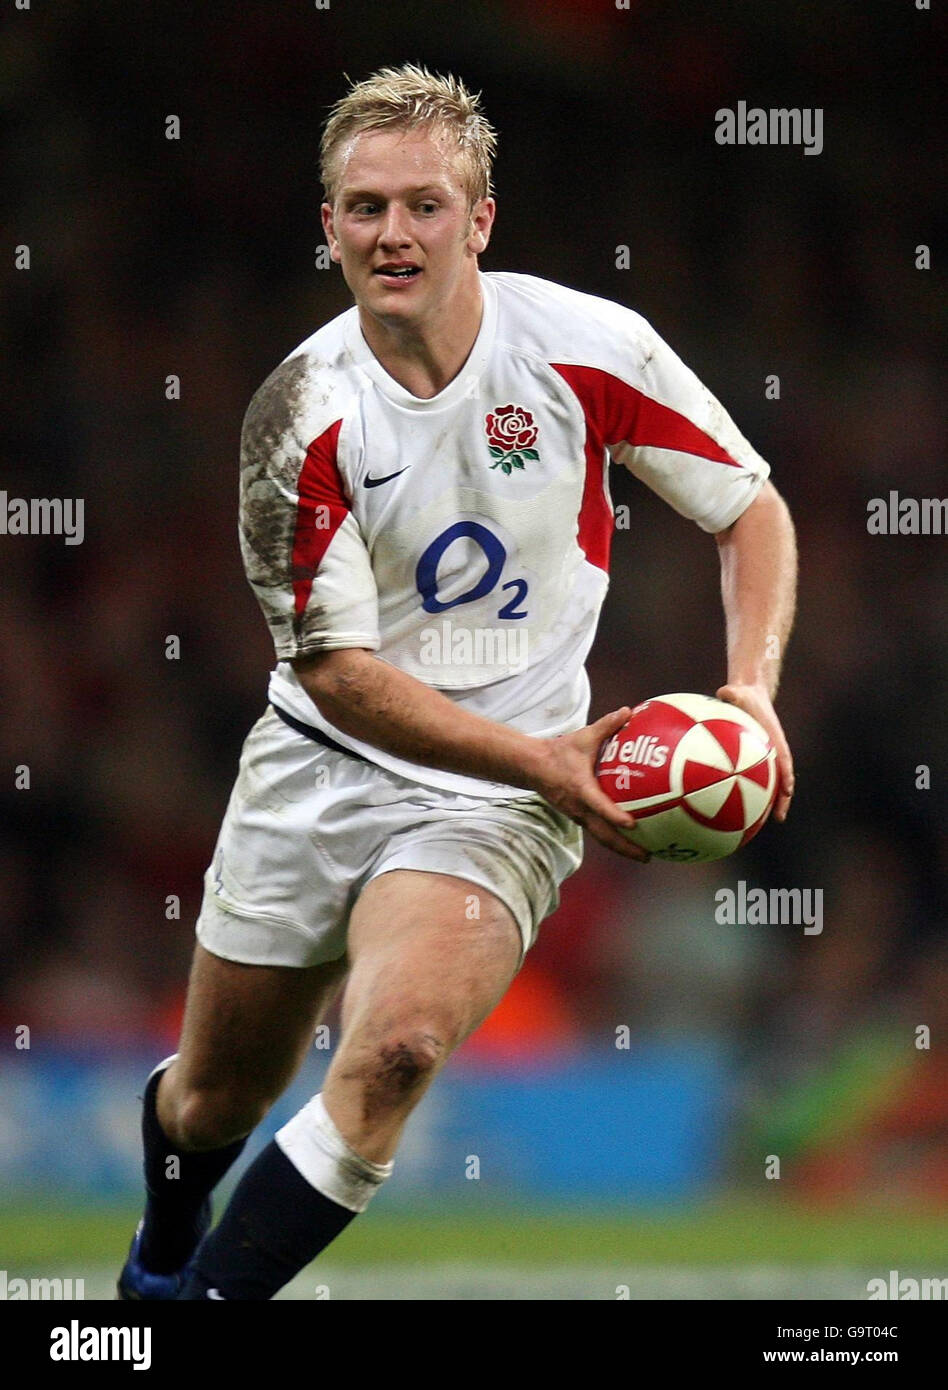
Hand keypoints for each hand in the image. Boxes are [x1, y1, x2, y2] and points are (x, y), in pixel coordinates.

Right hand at [532, 708, 650, 861]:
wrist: (532, 766)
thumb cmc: (559, 751)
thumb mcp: (583, 737)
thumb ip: (606, 725)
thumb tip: (627, 711)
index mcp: (581, 789)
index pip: (599, 806)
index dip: (615, 816)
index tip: (632, 824)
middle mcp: (579, 808)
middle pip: (604, 835)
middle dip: (625, 847)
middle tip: (647, 856)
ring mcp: (577, 815)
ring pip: (601, 838)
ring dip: (621, 848)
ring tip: (644, 855)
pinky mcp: (577, 817)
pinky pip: (598, 832)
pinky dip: (613, 839)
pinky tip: (630, 841)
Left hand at [716, 682, 793, 821]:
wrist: (749, 695)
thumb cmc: (743, 695)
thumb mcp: (737, 691)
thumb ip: (732, 693)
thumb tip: (722, 692)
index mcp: (773, 738)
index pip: (784, 759)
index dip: (786, 776)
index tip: (787, 791)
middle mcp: (773, 751)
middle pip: (781, 779)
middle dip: (782, 799)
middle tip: (779, 817)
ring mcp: (765, 757)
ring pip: (770, 784)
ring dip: (769, 802)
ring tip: (761, 823)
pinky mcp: (755, 761)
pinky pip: (755, 780)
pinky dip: (751, 795)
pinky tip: (736, 810)